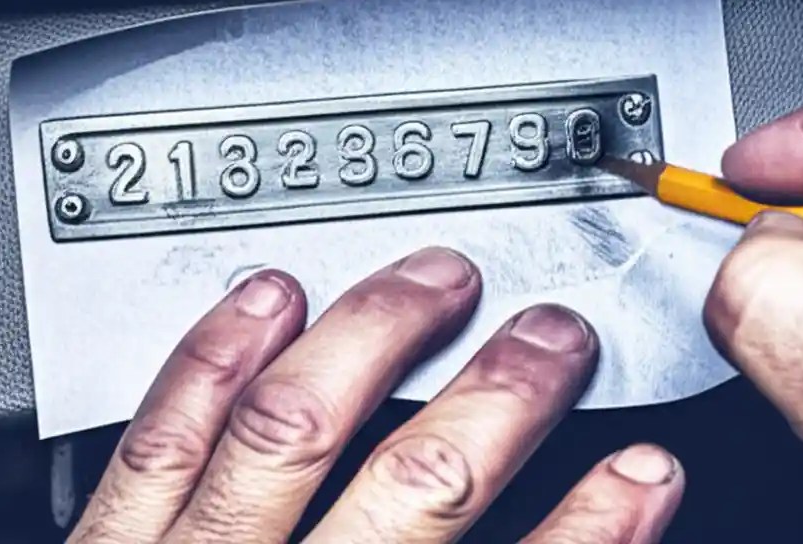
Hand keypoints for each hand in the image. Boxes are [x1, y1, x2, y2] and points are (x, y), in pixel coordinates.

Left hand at [68, 248, 682, 542]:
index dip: (592, 531)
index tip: (643, 475)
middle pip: (412, 492)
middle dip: (497, 402)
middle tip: (552, 340)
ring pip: (287, 432)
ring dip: (371, 345)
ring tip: (435, 283)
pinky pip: (159, 440)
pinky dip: (215, 358)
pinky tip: (263, 298)